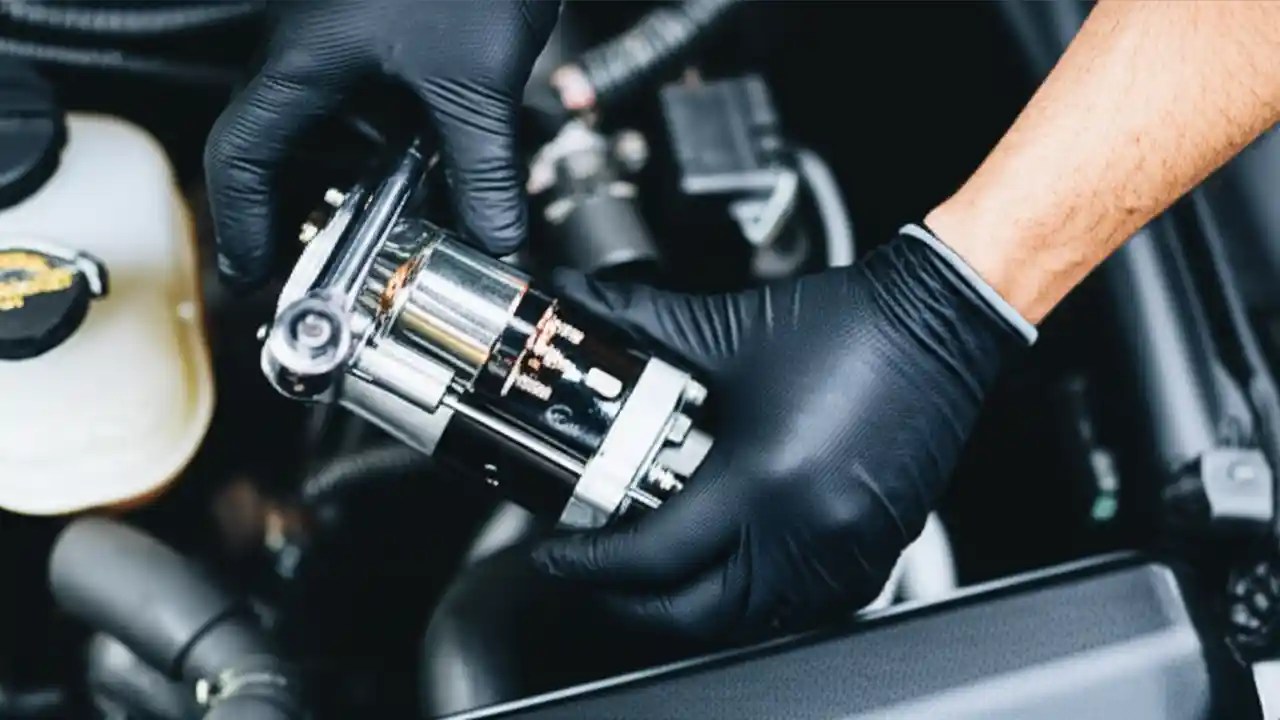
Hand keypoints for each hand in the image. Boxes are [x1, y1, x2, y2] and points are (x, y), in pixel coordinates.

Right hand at [204, 0, 559, 288]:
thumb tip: (493, 237)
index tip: (250, 272)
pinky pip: (360, 85)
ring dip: (360, 164)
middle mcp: (301, 42)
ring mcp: (330, 26)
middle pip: (277, 141)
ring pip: (323, 114)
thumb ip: (482, 169)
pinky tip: (433, 143)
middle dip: (311, 200)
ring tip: (406, 207)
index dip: (241, 223)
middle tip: (338, 250)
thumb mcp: (479, 82)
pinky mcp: (365, 17)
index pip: (244, 158)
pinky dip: (390, 126)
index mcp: (304, 60)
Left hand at [532, 226, 1032, 640]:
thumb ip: (638, 320)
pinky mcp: (875, 550)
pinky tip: (732, 565)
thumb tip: (578, 302)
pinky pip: (803, 607)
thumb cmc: (849, 325)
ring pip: (752, 621)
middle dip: (633, 603)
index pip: (653, 557)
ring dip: (695, 606)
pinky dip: (755, 601)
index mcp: (762, 482)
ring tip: (657, 569)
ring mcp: (847, 550)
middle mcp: (806, 532)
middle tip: (599, 571)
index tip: (559, 555)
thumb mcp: (727, 327)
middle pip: (698, 614)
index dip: (590, 562)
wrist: (940, 320)